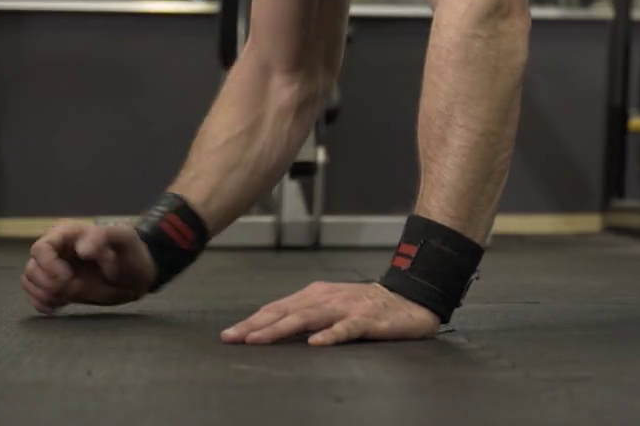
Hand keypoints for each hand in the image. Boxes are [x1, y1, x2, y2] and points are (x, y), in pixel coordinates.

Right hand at [21, 221, 157, 314]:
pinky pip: (34, 296)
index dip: (49, 266)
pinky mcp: (55, 287)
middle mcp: (55, 251)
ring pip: (29, 283)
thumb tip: (82, 249)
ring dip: (47, 294)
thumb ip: (105, 237)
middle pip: (31, 269)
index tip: (69, 278)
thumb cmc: (130, 254)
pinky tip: (60, 306)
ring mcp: (52, 270)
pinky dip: (43, 303)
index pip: (39, 249)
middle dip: (51, 284)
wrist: (136, 277)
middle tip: (76, 287)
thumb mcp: (125, 239)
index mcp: (67, 235)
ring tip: (71, 295)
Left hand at [221, 281, 441, 345]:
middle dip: (257, 326)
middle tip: (233, 339)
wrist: (410, 298)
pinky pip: (347, 329)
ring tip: (260, 340)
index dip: (253, 321)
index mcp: (315, 295)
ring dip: (282, 328)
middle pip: (286, 312)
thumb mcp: (331, 306)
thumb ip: (306, 316)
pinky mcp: (368, 320)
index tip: (229, 335)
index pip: (278, 308)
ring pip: (309, 318)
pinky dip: (331, 335)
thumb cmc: (367, 305)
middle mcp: (327, 298)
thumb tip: (271, 329)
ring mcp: (347, 308)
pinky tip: (317, 344)